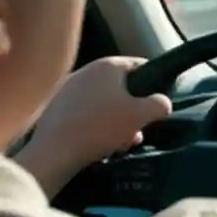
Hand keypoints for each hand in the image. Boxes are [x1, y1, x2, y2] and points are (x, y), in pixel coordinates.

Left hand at [17, 57, 170, 195]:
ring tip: (122, 142)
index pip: (141, 65)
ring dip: (116, 121)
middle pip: (121, 87)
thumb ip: (160, 104)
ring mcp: (66, 89)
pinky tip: (100, 145)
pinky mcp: (54, 108)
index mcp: (108, 65)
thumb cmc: (101, 127)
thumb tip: (162, 103)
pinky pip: (85, 112)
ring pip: (103, 102)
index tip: (158, 104)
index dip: (155, 83)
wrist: (54, 151)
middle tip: (139, 129)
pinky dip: (96, 125)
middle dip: (133, 109)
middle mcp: (86, 71)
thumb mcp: (142, 115)